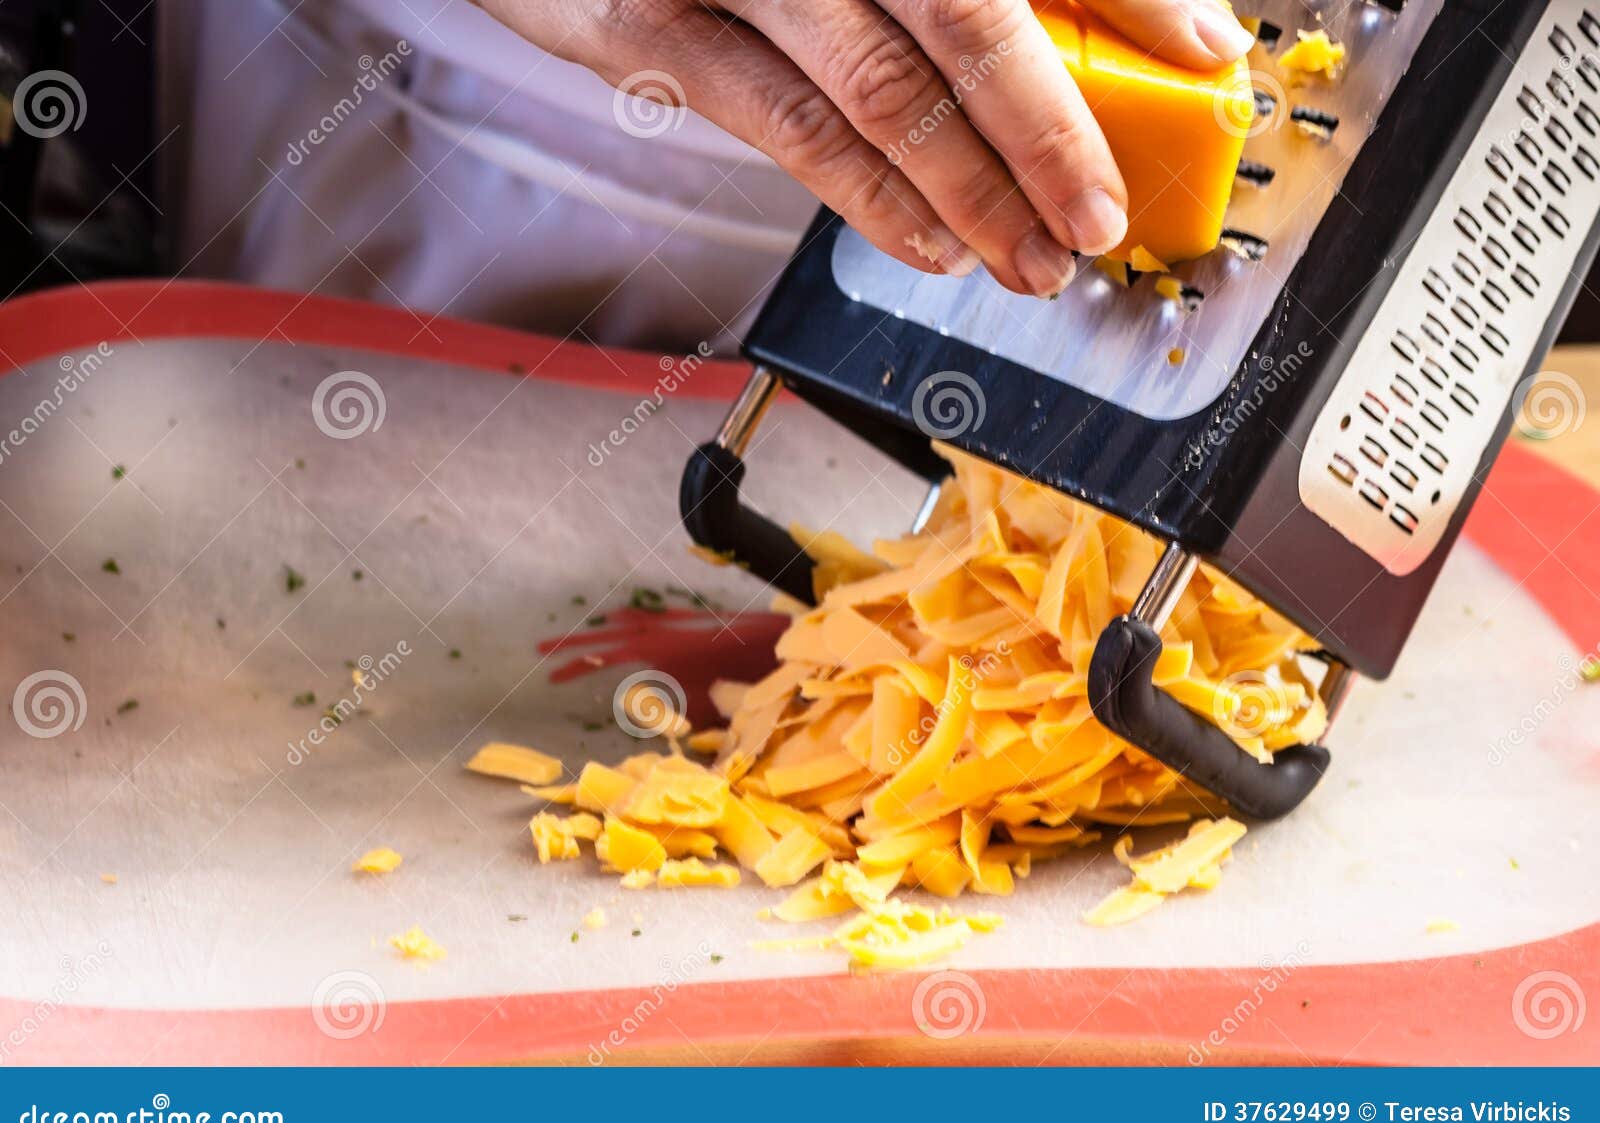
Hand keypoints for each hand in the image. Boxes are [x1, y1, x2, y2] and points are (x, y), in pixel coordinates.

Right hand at [481, 1, 1254, 296]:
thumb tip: (1107, 25)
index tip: (1205, 56)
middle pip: (966, 16)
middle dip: (1051, 129)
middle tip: (1103, 214)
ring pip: (878, 90)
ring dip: (970, 190)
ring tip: (1034, 258)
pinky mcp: (654, 29)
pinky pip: (784, 127)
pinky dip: (868, 196)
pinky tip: (932, 244)